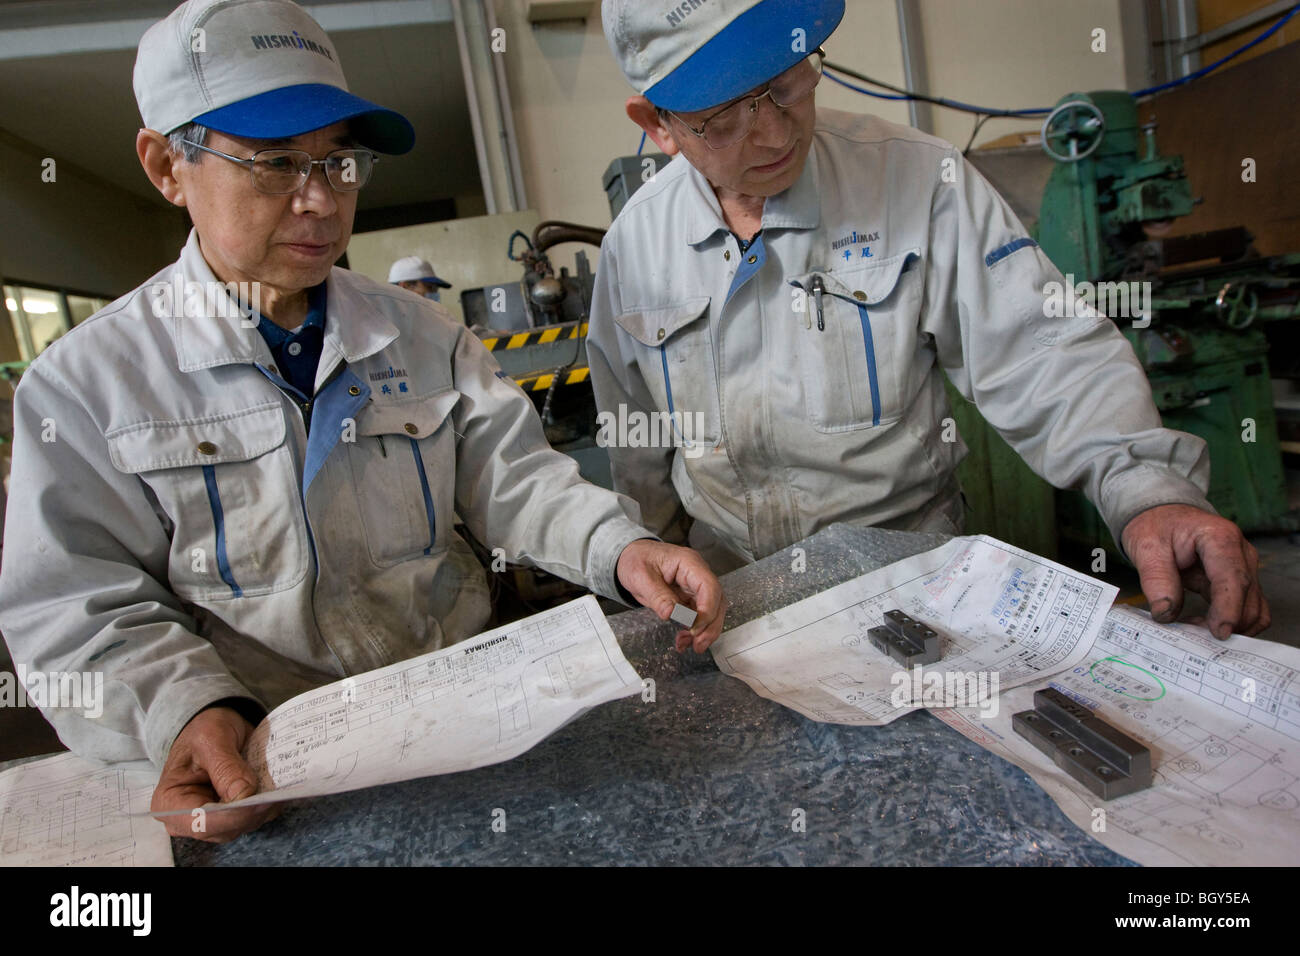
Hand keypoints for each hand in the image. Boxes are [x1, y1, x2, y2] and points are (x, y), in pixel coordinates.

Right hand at [150, 706, 279, 842]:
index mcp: (170, 801)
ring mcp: (211, 820)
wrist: (213, 727)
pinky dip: (268, 806)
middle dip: (252, 812)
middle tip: (277, 792)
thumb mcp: (211, 738)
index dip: (232, 816)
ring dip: (263, 809)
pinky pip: (253, 818)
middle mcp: (187, 819)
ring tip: (277, 788)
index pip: (201, 822)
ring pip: (243, 826)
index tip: (260, 801)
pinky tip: (276, 790)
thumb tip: (244, 795)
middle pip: (224, 828)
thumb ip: (225, 766)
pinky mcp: (231, 816)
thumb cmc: (203, 730)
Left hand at [616, 539, 726, 652]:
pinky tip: (683, 640)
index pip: (708, 586)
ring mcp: (695, 586)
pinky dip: (694, 630)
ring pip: (712, 611)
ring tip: (689, 645)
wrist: (631, 557)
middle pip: (716, 601)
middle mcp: (697, 574)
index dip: (707, 609)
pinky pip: (699, 616)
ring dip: (704, 631)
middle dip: (709, 625)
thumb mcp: (640, 577)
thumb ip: (657, 596)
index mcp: (688, 562)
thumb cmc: (636, 560)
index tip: (694, 628)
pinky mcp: (690, 598)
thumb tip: (671, 614)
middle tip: (698, 645)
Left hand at [1121, 504, 1269, 638]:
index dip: (1229, 608)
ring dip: (1231, 627)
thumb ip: (1156, 579)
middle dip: (1228, 624)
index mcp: (1219, 537)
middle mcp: (1240, 552)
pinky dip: (1230, 623)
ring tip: (1194, 631)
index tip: (1219, 632)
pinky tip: (1202, 626)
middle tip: (1195, 639)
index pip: (1233, 578)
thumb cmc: (1155, 526)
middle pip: (1248, 597)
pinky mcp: (1238, 581)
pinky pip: (1245, 609)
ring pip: (1253, 608)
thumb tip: (1166, 614)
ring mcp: (1243, 567)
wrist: (1161, 515)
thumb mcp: (1146, 547)